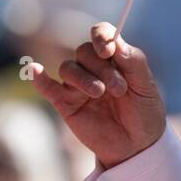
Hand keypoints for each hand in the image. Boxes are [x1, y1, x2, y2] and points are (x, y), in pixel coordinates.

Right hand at [33, 23, 166, 167]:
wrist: (137, 146)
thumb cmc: (144, 113)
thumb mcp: (146, 87)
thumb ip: (134, 62)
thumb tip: (115, 42)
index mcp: (114, 58)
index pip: (101, 34)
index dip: (100, 36)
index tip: (107, 50)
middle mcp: (93, 68)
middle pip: (84, 52)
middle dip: (101, 68)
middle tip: (119, 89)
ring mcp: (78, 86)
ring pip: (68, 68)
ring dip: (83, 78)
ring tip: (100, 94)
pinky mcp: (66, 104)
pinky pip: (47, 87)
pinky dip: (39, 78)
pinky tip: (34, 69)